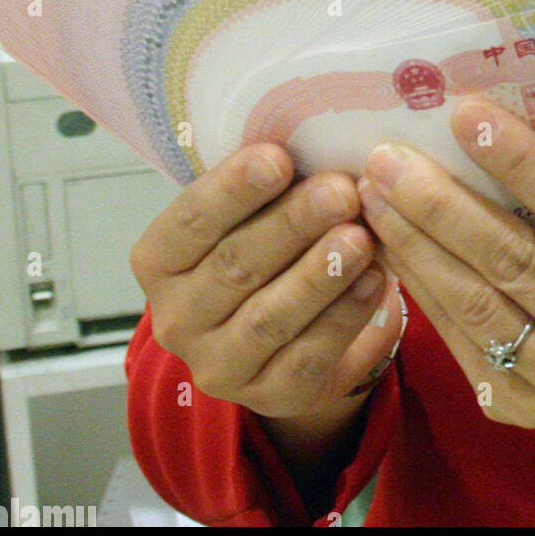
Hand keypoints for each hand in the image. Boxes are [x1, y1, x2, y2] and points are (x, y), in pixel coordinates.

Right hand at [130, 143, 403, 418]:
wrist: (283, 337)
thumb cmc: (265, 251)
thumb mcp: (251, 214)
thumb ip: (267, 185)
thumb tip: (317, 139)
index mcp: (159, 260)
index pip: (190, 220)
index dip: (233, 189)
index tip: (279, 157)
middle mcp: (177, 317)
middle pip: (235, 265)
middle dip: (292, 224)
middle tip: (340, 191)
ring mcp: (218, 363)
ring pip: (270, 316)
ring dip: (319, 274)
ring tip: (361, 238)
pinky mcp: (268, 396)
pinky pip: (307, 357)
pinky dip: (344, 318)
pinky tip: (375, 282)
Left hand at [356, 97, 534, 429]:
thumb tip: (480, 125)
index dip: (520, 162)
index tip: (463, 115)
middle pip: (517, 261)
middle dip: (442, 204)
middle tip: (388, 158)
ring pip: (477, 304)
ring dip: (415, 243)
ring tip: (375, 194)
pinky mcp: (524, 409)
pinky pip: (459, 337)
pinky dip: (421, 284)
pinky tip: (392, 243)